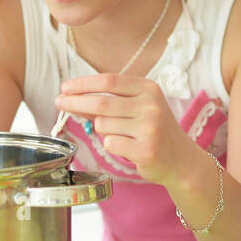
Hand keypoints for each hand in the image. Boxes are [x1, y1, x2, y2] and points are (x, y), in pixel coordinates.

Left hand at [55, 74, 190, 186]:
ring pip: (103, 125)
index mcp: (148, 89)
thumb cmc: (152, 130)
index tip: (65, 87)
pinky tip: (127, 147)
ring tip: (121, 135)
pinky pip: (110, 143)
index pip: (108, 80)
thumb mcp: (136, 108)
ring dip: (102, 130)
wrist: (181, 159)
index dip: (83, 83)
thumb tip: (71, 97)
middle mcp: (151, 105)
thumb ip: (107, 102)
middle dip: (75, 102)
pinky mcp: (146, 149)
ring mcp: (149, 128)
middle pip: (101, 102)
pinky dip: (111, 145)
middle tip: (59, 102)